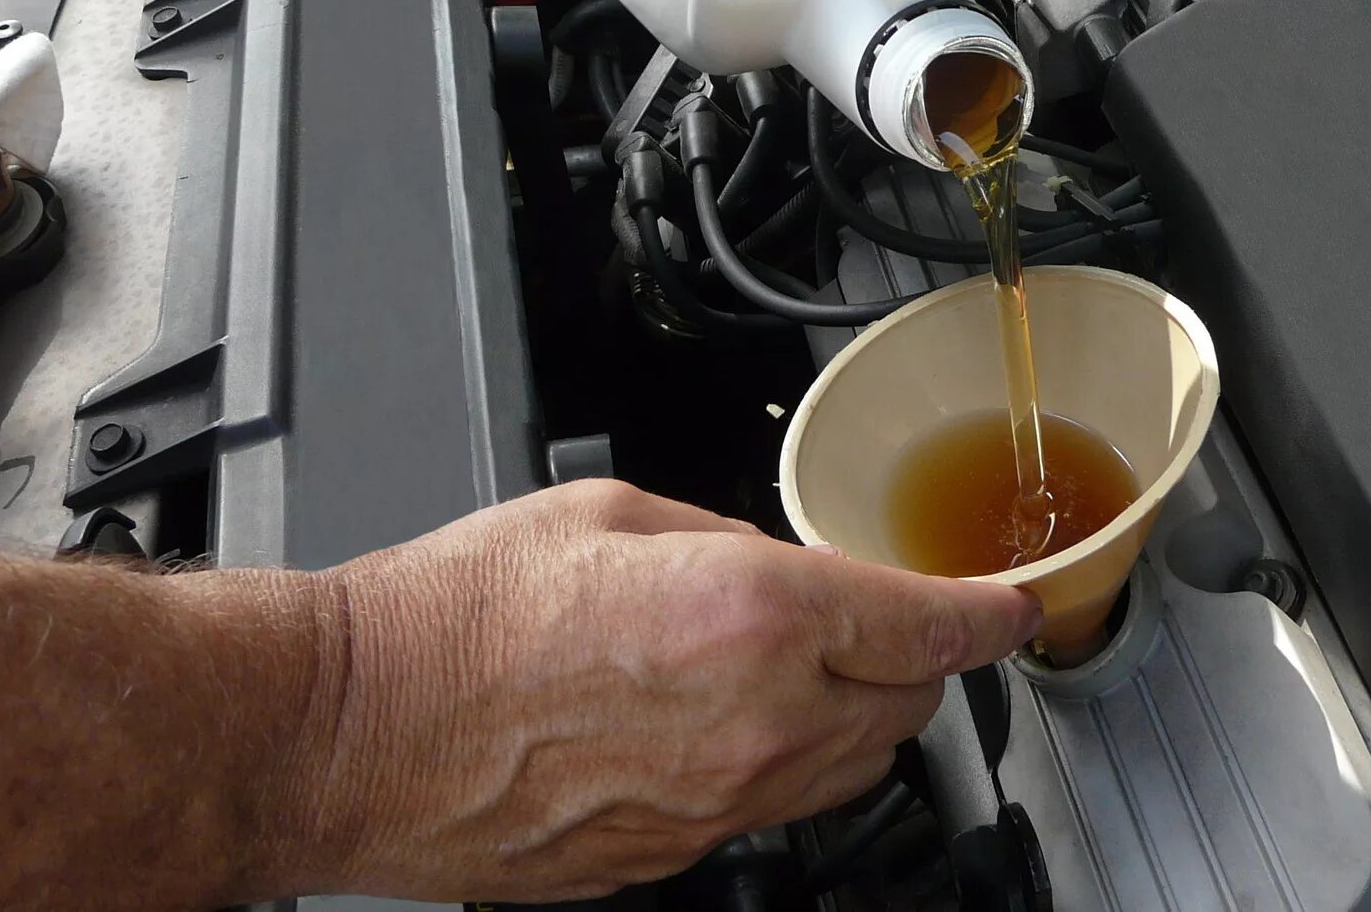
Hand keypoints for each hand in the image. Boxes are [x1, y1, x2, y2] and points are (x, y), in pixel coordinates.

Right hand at [290, 480, 1038, 900]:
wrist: (357, 731)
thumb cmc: (457, 617)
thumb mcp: (610, 513)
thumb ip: (724, 540)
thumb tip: (772, 564)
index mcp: (751, 614)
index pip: (927, 626)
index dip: (988, 615)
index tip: (1012, 607)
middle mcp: (756, 724)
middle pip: (905, 705)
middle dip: (918, 659)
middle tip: (892, 618)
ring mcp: (718, 807)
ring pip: (852, 770)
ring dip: (860, 716)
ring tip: (814, 668)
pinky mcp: (673, 857)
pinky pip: (773, 810)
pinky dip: (784, 764)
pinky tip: (730, 723)